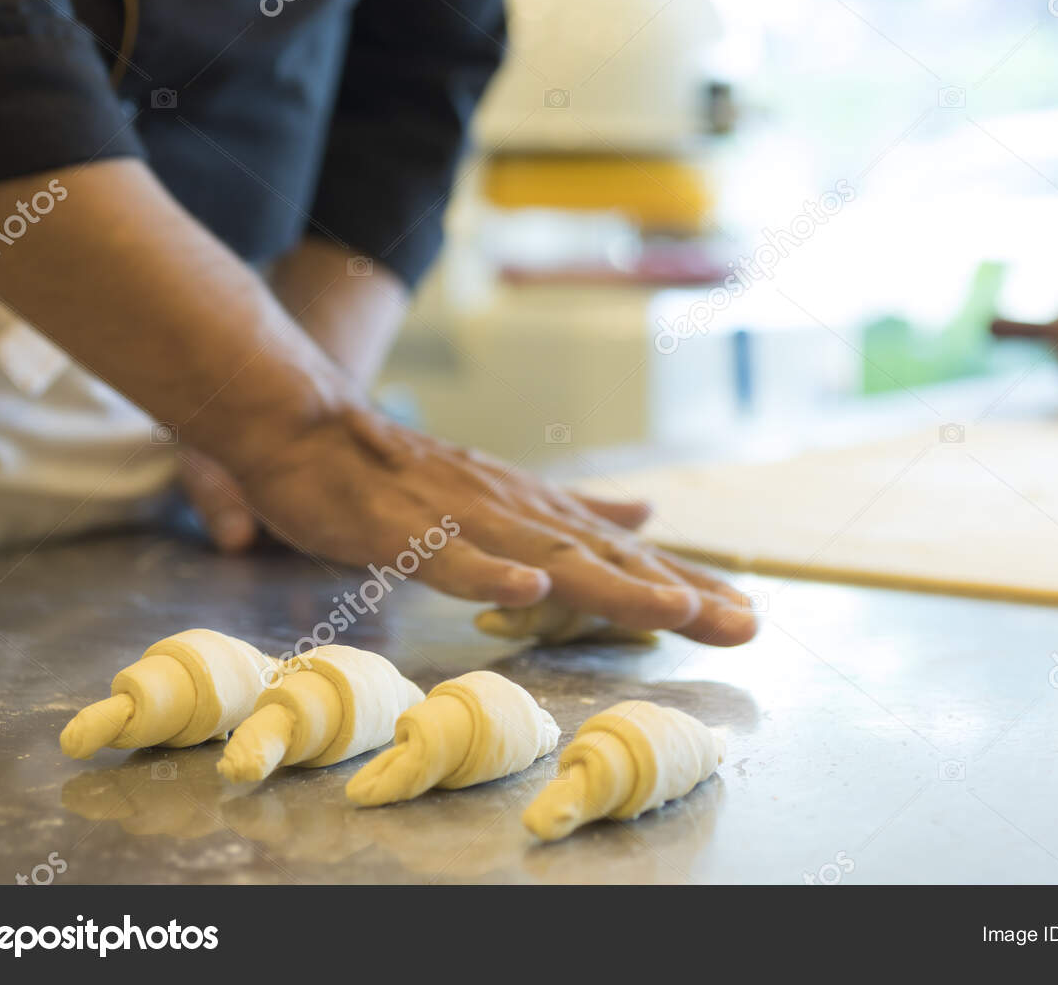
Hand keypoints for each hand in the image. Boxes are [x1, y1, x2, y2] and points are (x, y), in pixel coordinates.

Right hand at [196, 406, 757, 646]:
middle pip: (607, 559)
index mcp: (536, 514)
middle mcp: (515, 513)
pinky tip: (531, 587)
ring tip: (676, 608)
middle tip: (747, 625)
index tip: (748, 615)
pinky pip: (450, 556)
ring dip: (612, 583)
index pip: (625, 555)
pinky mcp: (404, 529)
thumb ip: (571, 511)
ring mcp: (463, 519)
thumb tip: (646, 513)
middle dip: (678, 593)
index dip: (687, 584)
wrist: (309, 430)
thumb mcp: (501, 495)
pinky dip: (490, 572)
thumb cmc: (400, 476)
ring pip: (546, 557)